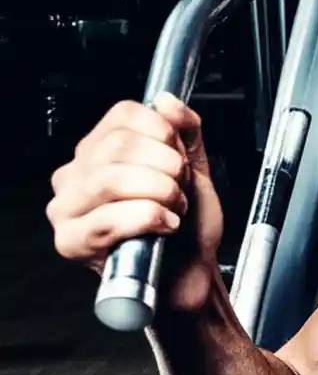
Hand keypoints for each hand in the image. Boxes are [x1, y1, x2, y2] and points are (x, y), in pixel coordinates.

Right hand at [46, 93, 224, 312]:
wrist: (192, 273)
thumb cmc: (188, 225)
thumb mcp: (195, 167)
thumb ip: (186, 129)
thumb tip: (165, 101)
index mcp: (99, 150)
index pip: (124, 115)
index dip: (164, 135)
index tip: (180, 160)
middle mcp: (74, 174)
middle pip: (118, 147)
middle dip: (167, 168)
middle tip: (179, 191)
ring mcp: (66, 209)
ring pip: (110, 180)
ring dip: (160, 194)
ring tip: (174, 209)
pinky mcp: (71, 243)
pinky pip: (109, 220)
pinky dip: (149, 219)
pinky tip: (164, 227)